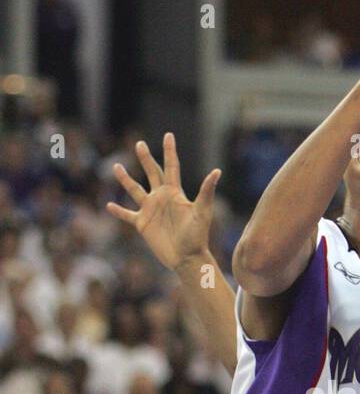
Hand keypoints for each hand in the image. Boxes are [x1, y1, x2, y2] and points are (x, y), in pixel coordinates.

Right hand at [108, 133, 220, 272]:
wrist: (187, 258)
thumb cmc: (197, 236)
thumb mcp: (202, 212)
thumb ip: (206, 191)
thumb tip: (217, 171)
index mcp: (175, 193)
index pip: (171, 167)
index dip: (169, 151)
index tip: (168, 135)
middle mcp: (161, 198)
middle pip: (151, 173)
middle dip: (146, 159)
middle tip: (139, 144)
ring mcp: (151, 210)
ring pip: (135, 190)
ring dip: (125, 179)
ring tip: (116, 166)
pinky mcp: (143, 224)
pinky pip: (128, 215)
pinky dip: (118, 211)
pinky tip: (109, 205)